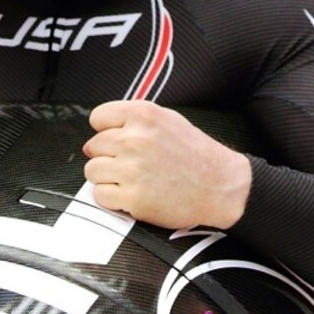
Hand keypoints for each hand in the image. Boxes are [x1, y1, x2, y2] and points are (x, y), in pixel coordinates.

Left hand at [83, 100, 251, 228]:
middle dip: (108, 156)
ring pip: (92, 171)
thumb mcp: (169, 120)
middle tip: (130, 164)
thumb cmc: (197, 156)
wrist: (221, 187)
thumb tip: (100, 133)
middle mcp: (135, 139)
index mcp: (144, 116)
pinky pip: (100, 195)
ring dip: (107, 177)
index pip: (98, 117)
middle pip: (94, 146)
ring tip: (130, 179)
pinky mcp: (132, 197)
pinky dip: (112, 197)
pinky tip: (131, 193)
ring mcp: (132, 169)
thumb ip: (134, 121)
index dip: (105, 130)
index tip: (116, 138)